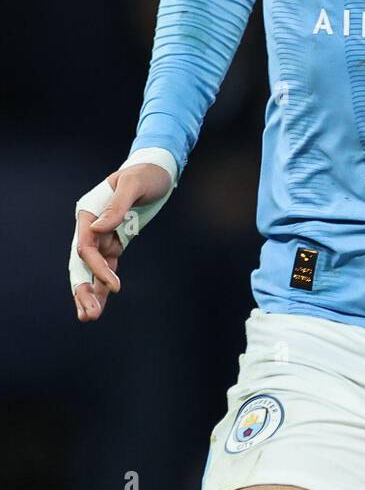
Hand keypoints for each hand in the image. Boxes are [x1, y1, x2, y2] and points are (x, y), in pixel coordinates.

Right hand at [72, 163, 171, 321]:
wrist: (157, 171)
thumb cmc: (145, 174)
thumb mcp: (133, 184)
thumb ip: (116, 206)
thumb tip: (98, 227)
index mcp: (89, 212)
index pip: (86, 246)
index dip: (96, 268)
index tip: (115, 286)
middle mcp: (91, 226)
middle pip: (82, 263)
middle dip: (84, 290)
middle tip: (88, 316)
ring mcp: (103, 236)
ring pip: (92, 270)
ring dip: (91, 293)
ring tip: (90, 317)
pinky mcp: (116, 242)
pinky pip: (107, 267)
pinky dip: (104, 285)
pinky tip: (102, 303)